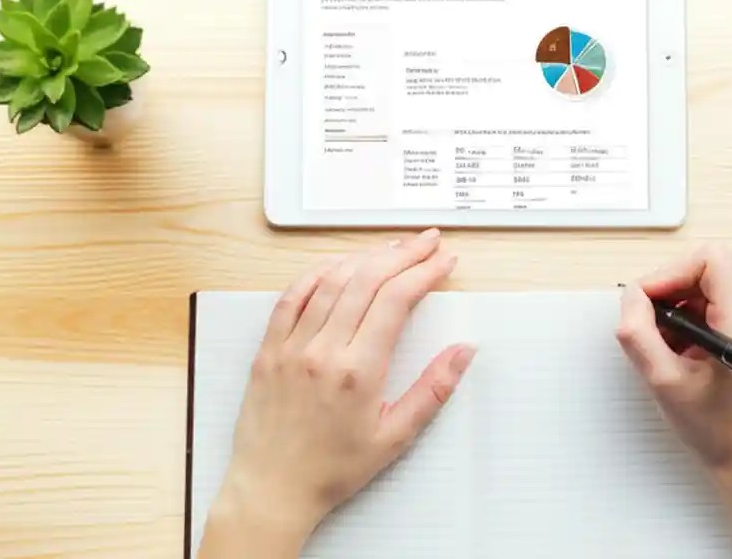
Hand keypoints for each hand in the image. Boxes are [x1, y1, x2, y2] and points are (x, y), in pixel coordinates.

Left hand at [199, 229, 475, 558]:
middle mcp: (322, 351)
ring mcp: (291, 347)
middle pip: (367, 280)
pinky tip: (337, 265)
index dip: (424, 272)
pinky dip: (316, 274)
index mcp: (358, 371)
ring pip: (331, 281)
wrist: (272, 489)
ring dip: (365, 257)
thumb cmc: (332, 470)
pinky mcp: (268, 350)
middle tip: (427, 241)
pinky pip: (291, 297)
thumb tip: (463, 351)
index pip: (396, 300)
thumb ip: (432, 390)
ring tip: (391, 248)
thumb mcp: (395, 437)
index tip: (444, 261)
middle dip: (402, 253)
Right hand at [616, 243, 731, 470]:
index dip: (671, 272)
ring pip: (701, 286)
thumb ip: (638, 333)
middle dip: (667, 294)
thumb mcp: (662, 380)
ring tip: (665, 347)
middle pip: (702, 270)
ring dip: (674, 310)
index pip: (709, 259)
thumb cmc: (712, 424)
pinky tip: (678, 351)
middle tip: (650, 329)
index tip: (649, 301)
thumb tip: (631, 296)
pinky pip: (707, 302)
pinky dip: (684, 320)